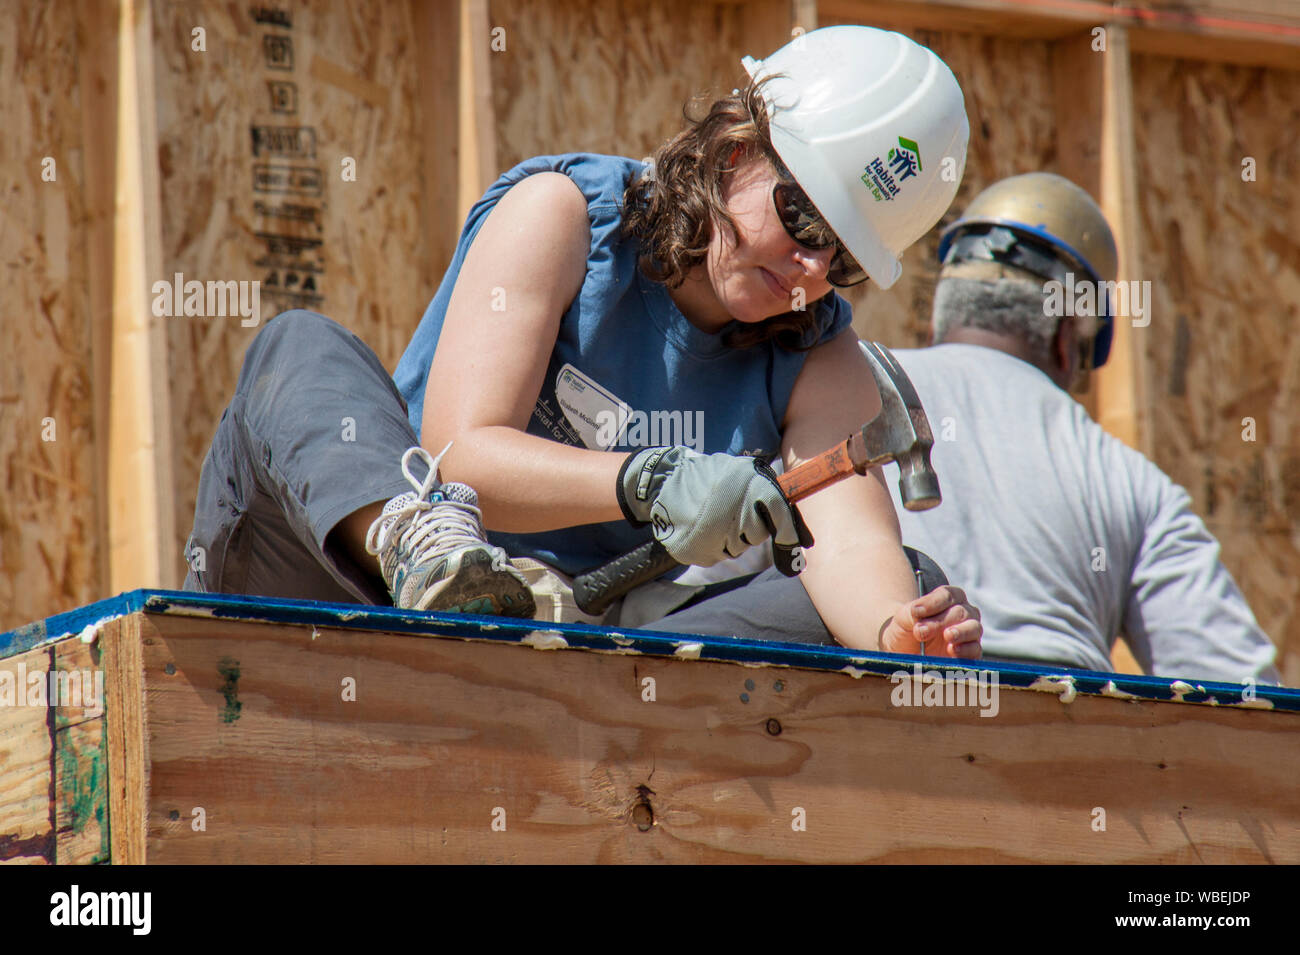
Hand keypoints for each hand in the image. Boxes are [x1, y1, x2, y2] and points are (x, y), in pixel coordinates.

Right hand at [618, 446, 813, 572]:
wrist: (662, 480)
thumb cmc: (706, 476)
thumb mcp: (737, 470)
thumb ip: (763, 489)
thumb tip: (791, 521)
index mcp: (747, 484)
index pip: (778, 512)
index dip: (787, 530)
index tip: (790, 541)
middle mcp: (733, 510)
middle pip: (757, 534)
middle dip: (749, 528)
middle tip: (730, 512)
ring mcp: (714, 534)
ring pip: (737, 547)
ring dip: (730, 537)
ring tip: (713, 518)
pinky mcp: (697, 551)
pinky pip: (717, 555)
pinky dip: (712, 545)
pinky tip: (701, 529)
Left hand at [880, 585, 981, 658]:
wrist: (906, 652)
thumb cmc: (908, 629)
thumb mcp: (904, 618)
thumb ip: (912, 613)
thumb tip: (919, 617)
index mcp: (948, 599)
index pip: (947, 595)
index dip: (933, 602)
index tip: (916, 611)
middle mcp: (963, 613)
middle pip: (960, 612)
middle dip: (940, 621)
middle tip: (921, 631)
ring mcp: (969, 633)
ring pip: (974, 628)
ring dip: (961, 632)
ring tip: (947, 636)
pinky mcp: (970, 653)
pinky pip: (975, 650)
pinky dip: (966, 650)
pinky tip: (952, 651)